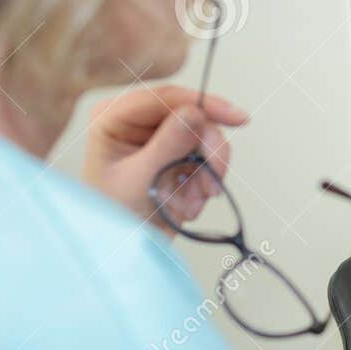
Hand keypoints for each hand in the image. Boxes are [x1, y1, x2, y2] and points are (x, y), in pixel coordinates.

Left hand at [82, 86, 247, 233]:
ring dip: (208, 171)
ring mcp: (159, 138)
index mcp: (114, 118)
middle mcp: (136, 122)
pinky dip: (207, 180)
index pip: (165, 97)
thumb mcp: (141, 180)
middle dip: (207, 151)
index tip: (236, 117)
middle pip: (191, 116)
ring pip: (204, 137)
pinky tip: (192, 202)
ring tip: (196, 201)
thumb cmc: (116, 218)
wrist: (125, 252)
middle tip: (213, 182)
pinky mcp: (177, 154)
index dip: (204, 104)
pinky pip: (207, 156)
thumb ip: (169, 144)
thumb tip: (195, 114)